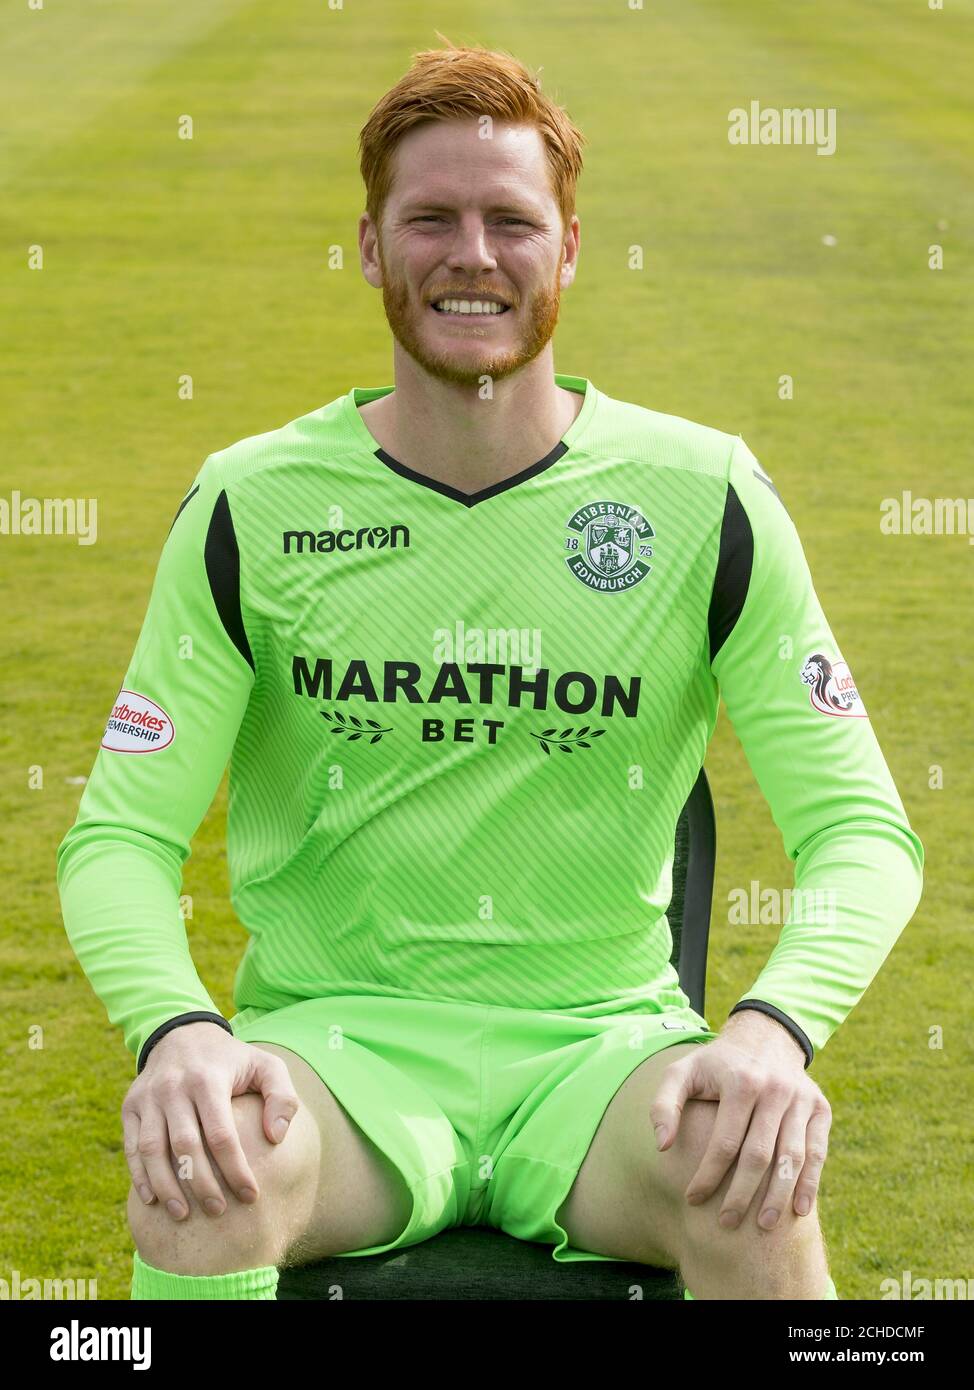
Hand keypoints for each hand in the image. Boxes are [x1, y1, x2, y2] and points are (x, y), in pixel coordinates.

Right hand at [121, 1022, 299, 1221]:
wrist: (183, 1034)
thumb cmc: (231, 1060)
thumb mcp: (265, 1065)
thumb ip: (282, 1097)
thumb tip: (276, 1137)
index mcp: (209, 1079)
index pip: (221, 1134)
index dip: (236, 1169)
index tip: (251, 1196)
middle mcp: (174, 1087)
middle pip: (186, 1146)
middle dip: (202, 1184)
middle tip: (218, 1211)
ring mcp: (148, 1097)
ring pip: (153, 1150)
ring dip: (167, 1186)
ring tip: (183, 1214)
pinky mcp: (131, 1106)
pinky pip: (132, 1146)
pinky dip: (139, 1176)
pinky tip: (153, 1199)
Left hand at [650, 1011, 831, 1229]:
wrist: (764, 1038)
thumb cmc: (715, 1065)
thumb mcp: (683, 1072)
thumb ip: (664, 1105)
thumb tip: (662, 1146)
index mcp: (741, 1081)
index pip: (725, 1141)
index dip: (708, 1175)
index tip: (692, 1199)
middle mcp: (776, 1089)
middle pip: (759, 1154)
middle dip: (742, 1194)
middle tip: (726, 1223)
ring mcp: (802, 1099)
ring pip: (792, 1157)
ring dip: (778, 1196)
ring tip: (763, 1226)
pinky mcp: (820, 1108)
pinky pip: (818, 1151)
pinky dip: (810, 1183)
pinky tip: (799, 1210)